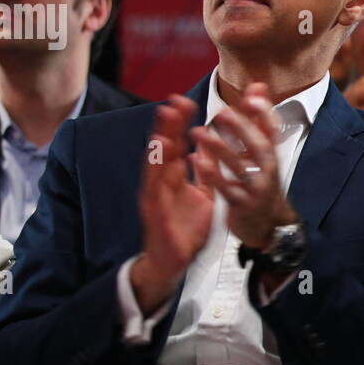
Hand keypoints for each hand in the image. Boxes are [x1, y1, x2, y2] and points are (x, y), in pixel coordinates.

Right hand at [132, 94, 214, 314]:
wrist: (174, 262)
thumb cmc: (185, 229)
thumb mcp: (201, 195)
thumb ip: (203, 172)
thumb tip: (208, 148)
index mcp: (174, 178)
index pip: (177, 145)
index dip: (180, 124)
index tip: (185, 102)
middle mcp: (162, 183)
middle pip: (164, 150)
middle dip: (169, 126)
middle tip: (174, 102)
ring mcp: (156, 197)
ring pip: (155, 166)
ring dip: (159, 145)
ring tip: (164, 124)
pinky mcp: (155, 213)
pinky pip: (155, 191)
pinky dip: (156, 174)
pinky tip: (159, 158)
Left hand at [189, 83, 297, 249]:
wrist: (266, 225)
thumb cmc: (260, 182)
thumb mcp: (262, 153)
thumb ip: (257, 119)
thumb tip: (258, 86)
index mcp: (271, 156)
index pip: (273, 130)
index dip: (264, 114)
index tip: (252, 96)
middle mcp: (269, 171)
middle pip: (259, 147)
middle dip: (242, 129)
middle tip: (222, 112)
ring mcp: (257, 189)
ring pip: (240, 168)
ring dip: (220, 149)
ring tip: (198, 133)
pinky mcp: (243, 205)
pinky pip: (227, 189)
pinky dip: (211, 174)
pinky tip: (195, 160)